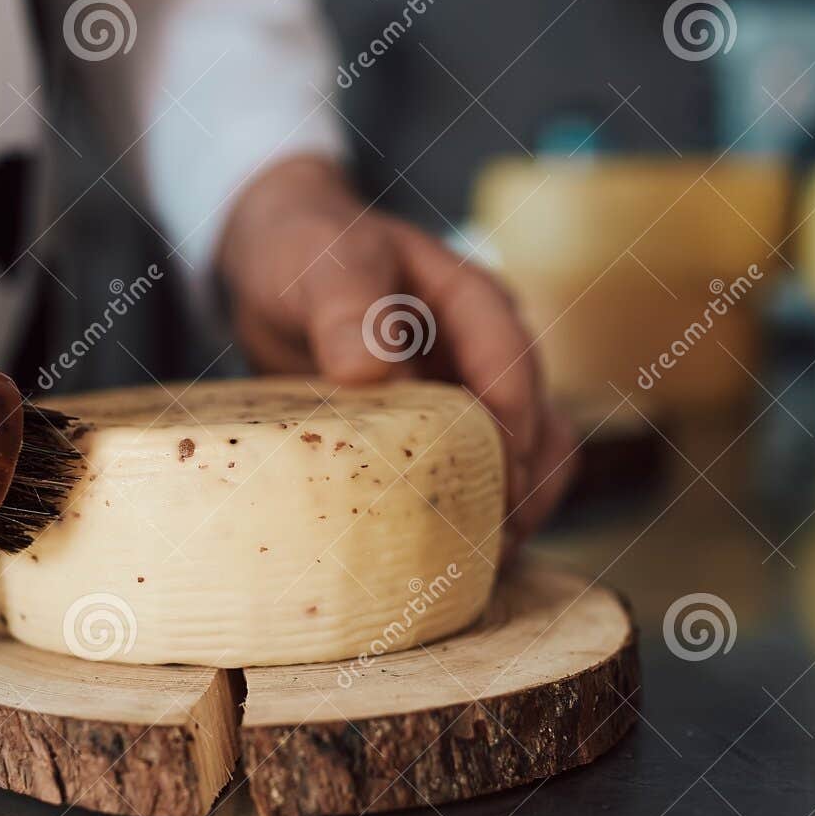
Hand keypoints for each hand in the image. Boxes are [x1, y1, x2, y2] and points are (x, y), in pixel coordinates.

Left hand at [219, 155, 574, 540]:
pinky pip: (479, 479)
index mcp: (472, 300)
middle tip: (491, 545)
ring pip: (526, 461)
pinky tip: (450, 560)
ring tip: (480, 564)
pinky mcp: (441, 432)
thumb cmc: (306, 251)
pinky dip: (475, 516)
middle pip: (539, 425)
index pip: (512, 364)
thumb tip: (370, 370)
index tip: (499, 484)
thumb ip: (345, 308)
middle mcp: (486, 352)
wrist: (275, 266)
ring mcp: (469, 395)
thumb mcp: (320, 266)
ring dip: (514, 511)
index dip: (511, 426)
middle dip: (524, 487)